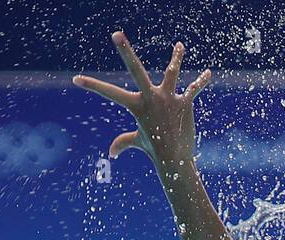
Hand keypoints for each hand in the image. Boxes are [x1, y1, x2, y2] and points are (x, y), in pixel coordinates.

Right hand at [72, 31, 210, 171]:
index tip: (76, 79)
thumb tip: (111, 154)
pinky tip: (209, 73)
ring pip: (172, 72)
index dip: (91, 86)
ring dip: (176, 57)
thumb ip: (123, 143)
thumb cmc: (154, 150)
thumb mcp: (137, 142)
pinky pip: (194, 88)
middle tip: (115, 33)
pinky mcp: (184, 103)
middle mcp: (150, 98)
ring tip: (180, 45)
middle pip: (135, 69)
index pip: (109, 93)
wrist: (174, 159)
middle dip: (125, 51)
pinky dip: (202, 81)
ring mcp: (168, 98)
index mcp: (136, 105)